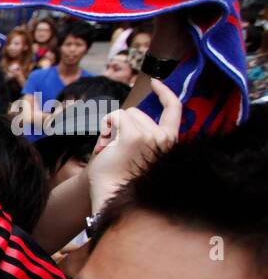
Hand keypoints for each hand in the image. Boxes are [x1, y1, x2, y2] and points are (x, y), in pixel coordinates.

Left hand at [88, 77, 181, 211]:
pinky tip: (104, 144)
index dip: (165, 93)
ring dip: (112, 128)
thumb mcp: (138, 153)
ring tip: (109, 150)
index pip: (174, 109)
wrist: (111, 196)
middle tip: (113, 149)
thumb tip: (126, 115)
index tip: (156, 82)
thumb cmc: (119, 178)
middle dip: (121, 126)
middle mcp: (164, 138)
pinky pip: (116, 116)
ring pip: (126, 114)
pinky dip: (106, 126)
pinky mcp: (134, 137)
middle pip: (137, 112)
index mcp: (169, 141)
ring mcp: (151, 136)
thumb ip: (140, 134)